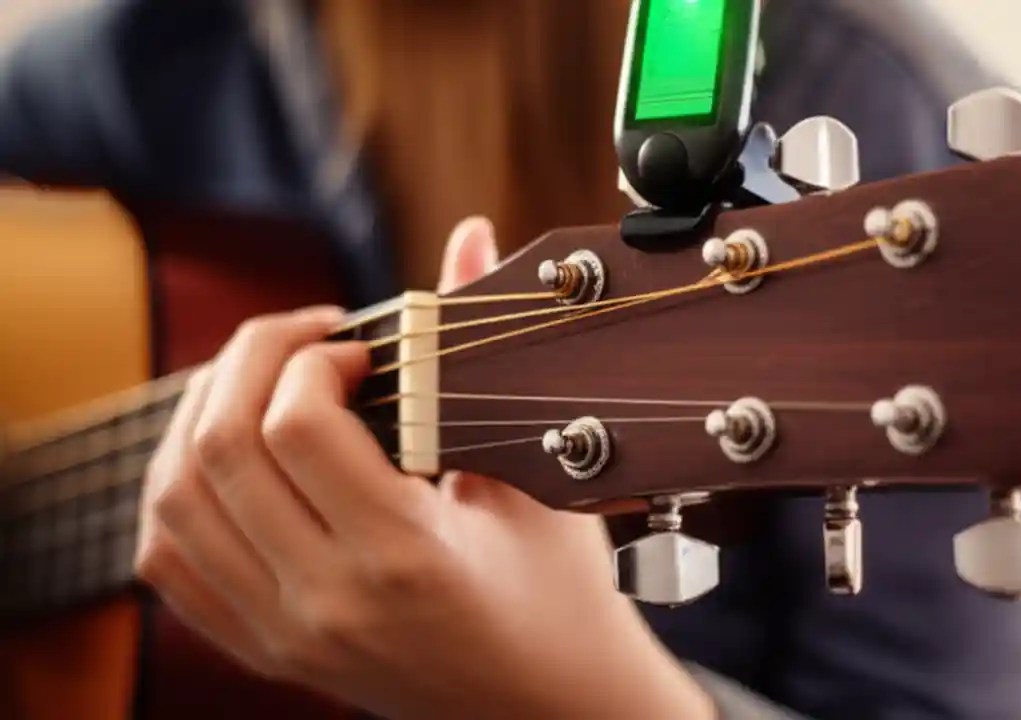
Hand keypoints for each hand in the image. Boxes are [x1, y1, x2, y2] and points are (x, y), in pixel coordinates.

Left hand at [135, 217, 714, 719]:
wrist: (550, 706)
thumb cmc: (561, 594)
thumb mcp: (535, 476)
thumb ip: (484, 355)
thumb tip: (471, 237)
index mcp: (405, 558)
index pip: (299, 426)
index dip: (314, 356)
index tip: (360, 344)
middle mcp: (326, 602)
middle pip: (220, 451)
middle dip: (249, 360)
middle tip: (304, 341)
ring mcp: (283, 634)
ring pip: (175, 501)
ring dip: (202, 417)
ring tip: (263, 386)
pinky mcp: (266, 650)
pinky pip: (170, 562)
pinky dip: (181, 492)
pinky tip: (233, 458)